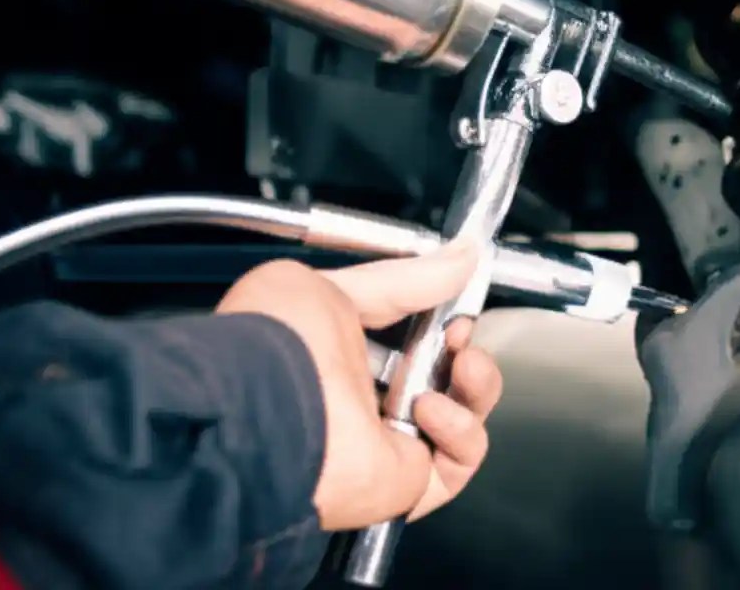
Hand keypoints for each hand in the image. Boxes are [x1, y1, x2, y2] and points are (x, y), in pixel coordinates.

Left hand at [215, 240, 503, 529]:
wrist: (264, 410)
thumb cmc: (276, 348)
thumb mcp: (337, 287)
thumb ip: (404, 279)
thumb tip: (461, 257)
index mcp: (337, 357)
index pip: (406, 339)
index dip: (439, 319)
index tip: (455, 297)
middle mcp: (360, 403)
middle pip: (443, 377)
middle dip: (465, 350)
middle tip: (461, 333)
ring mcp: (385, 444)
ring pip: (462, 416)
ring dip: (475, 385)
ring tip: (466, 365)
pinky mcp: (408, 481)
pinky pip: (459, 458)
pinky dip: (461, 429)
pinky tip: (432, 408)